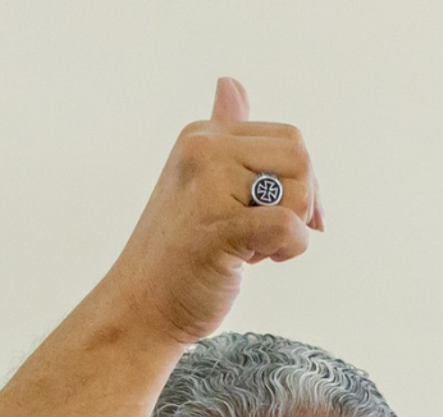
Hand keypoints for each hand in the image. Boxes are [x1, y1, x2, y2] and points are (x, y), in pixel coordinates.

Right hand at [95, 76, 321, 346]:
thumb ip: (223, 133)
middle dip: (299, 202)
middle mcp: (203, 149)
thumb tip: (230, 82)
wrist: (142, 308)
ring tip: (247, 247)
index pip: (290, 138)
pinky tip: (252, 262)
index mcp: (202, 135)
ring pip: (299, 191)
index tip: (278, 215)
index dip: (301, 182)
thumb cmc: (180, 253)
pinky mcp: (219, 228)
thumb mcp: (202, 182)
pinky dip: (288, 251)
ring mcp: (208, 186)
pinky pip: (289, 226)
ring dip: (289, 230)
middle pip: (301, 156)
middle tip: (262, 234)